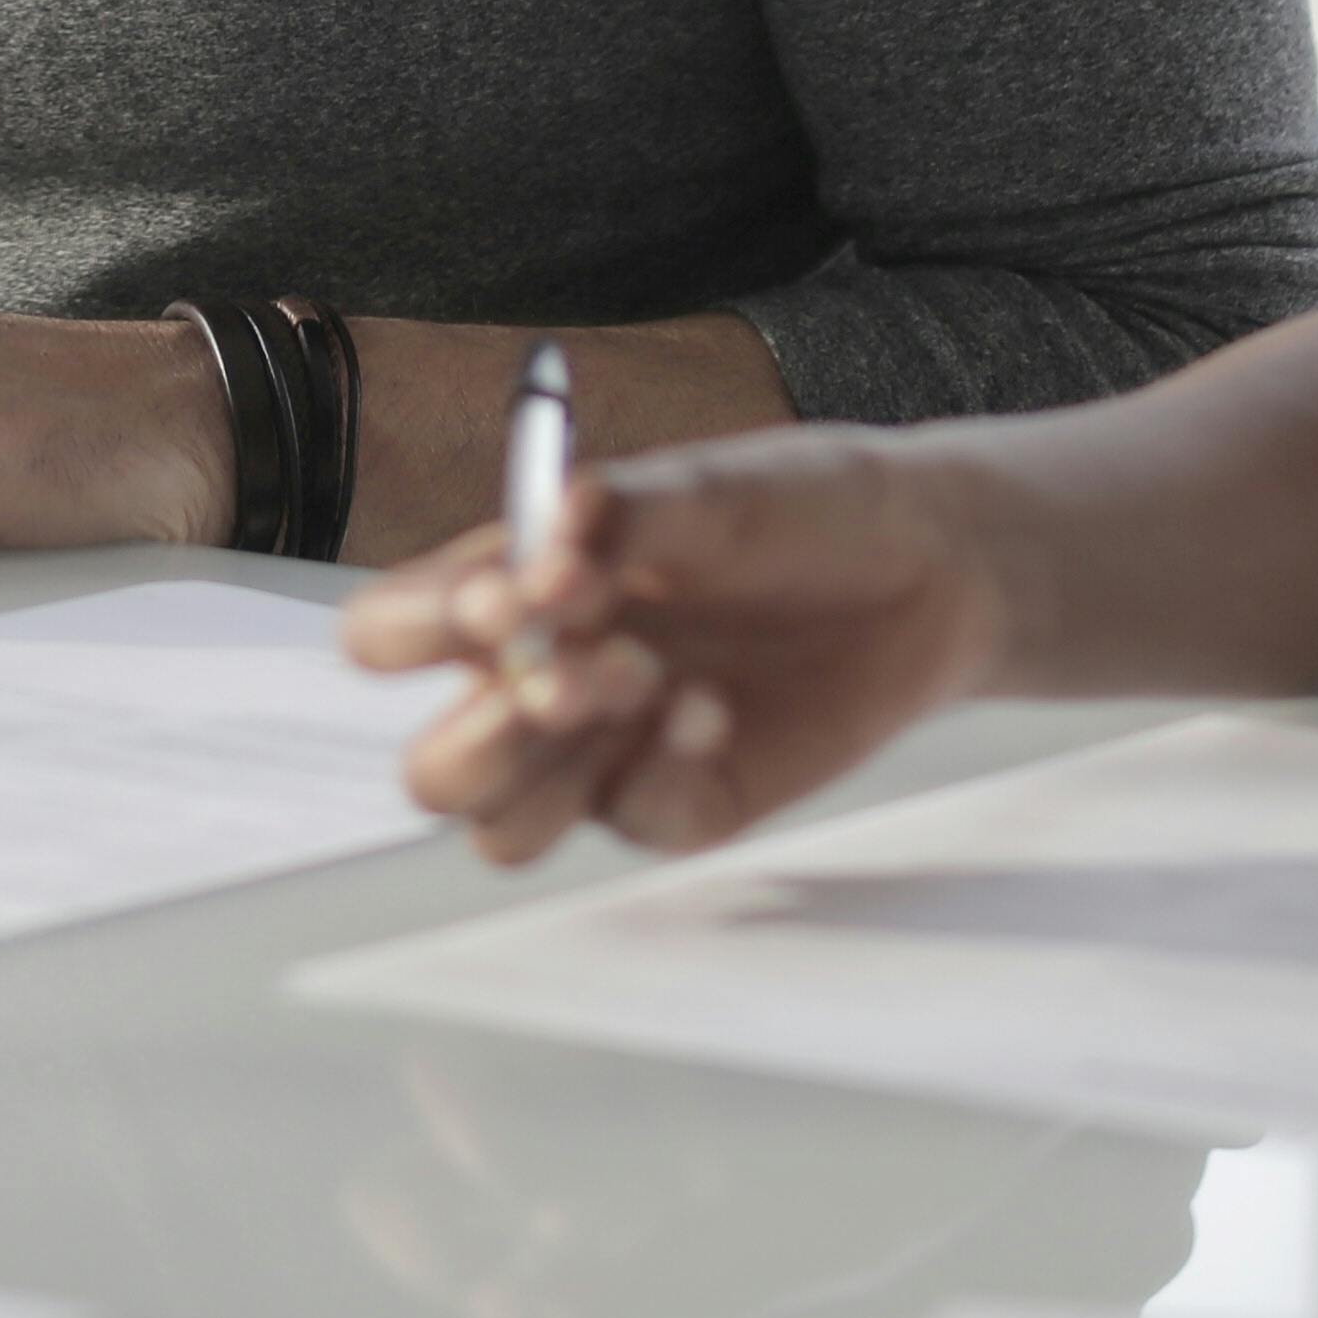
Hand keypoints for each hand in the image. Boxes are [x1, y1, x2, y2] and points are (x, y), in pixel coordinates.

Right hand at [337, 428, 1012, 865]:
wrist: (926, 566)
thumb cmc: (797, 509)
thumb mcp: (708, 486)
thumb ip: (620, 513)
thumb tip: (547, 549)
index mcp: (511, 591)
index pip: (391, 634)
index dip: (422, 630)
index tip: (506, 600)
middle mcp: (538, 684)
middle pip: (433, 771)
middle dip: (484, 736)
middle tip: (571, 673)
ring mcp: (606, 758)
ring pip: (505, 831)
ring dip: (556, 768)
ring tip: (642, 677)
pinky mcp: (683, 805)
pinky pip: (632, 824)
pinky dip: (662, 768)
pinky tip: (713, 707)